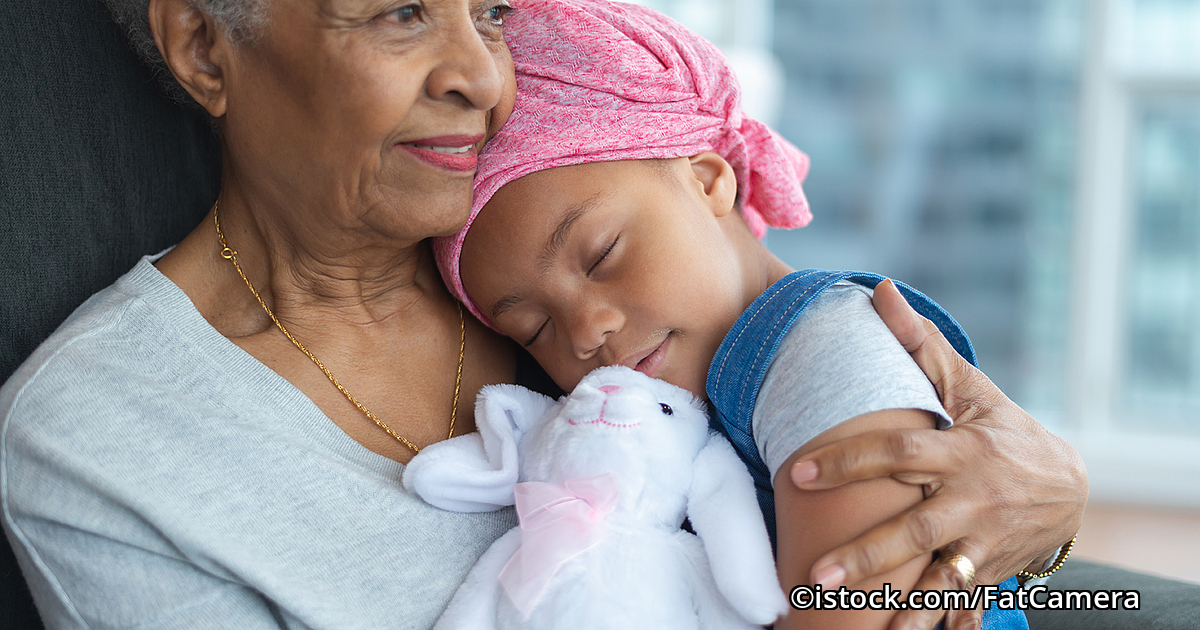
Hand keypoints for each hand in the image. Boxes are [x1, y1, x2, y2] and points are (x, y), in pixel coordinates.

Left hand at [789, 279, 1087, 629]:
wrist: (1069, 486)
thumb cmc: (1001, 429)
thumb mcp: (968, 387)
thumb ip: (918, 346)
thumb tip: (879, 291)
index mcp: (962, 451)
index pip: (898, 455)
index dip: (849, 462)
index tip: (798, 472)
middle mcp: (974, 501)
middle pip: (916, 532)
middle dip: (866, 556)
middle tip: (816, 575)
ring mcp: (984, 543)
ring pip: (940, 581)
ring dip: (901, 606)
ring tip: (857, 623)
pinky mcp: (989, 573)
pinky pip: (964, 605)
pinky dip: (945, 625)